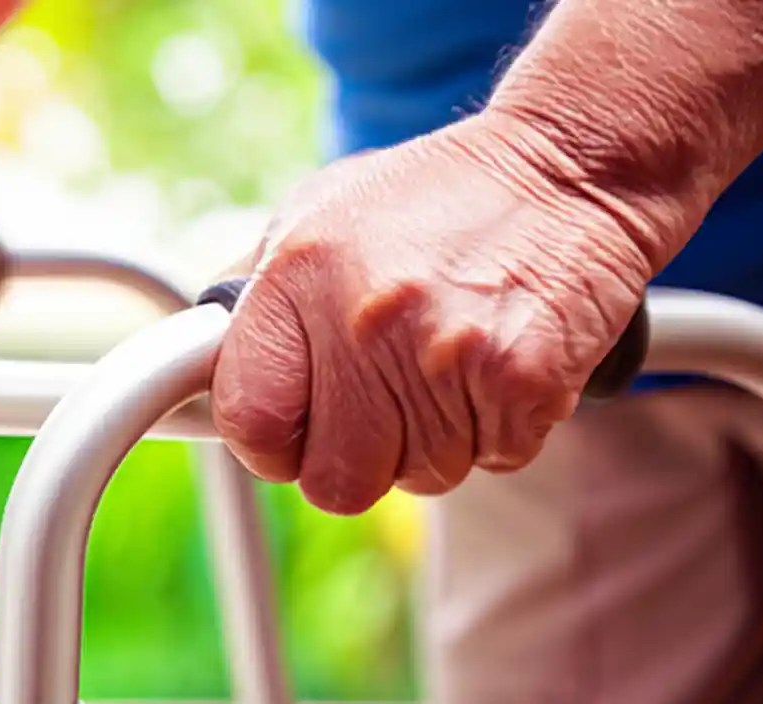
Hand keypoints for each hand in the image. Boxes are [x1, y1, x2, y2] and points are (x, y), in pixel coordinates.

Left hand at [210, 112, 660, 513]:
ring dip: (433, 440)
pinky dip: (498, 428)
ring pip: (420, 477)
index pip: (248, 422)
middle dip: (355, 456)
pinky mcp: (523, 383)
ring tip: (447, 361)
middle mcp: (363, 322)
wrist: (568, 163)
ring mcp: (445, 357)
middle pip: (334, 481)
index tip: (290, 431)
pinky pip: (493, 460)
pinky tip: (495, 364)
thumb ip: (255, 298)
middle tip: (381, 402)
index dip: (269, 444)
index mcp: (297, 277)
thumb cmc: (434, 196)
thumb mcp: (317, 214)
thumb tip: (194, 370)